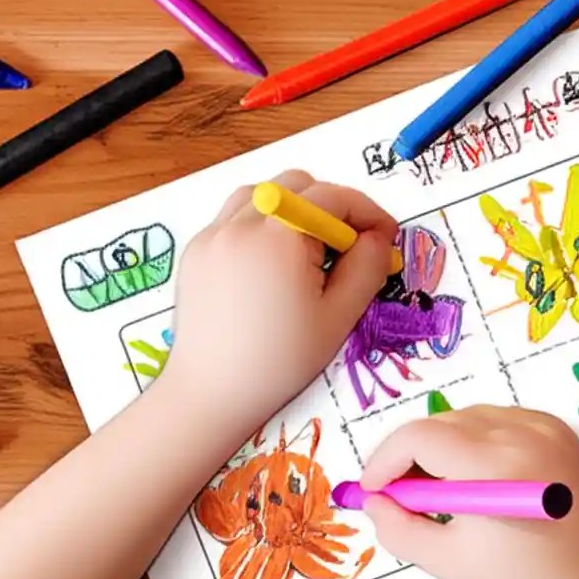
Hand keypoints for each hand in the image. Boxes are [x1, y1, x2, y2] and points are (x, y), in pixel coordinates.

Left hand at [160, 169, 397, 440]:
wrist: (210, 394)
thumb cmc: (278, 363)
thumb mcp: (338, 317)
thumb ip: (366, 267)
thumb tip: (378, 237)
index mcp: (278, 237)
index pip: (333, 197)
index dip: (367, 212)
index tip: (384, 237)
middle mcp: (240, 225)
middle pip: (297, 184)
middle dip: (330, 206)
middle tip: (345, 249)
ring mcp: (212, 236)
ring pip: (261, 194)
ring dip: (291, 210)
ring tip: (303, 255)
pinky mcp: (195, 252)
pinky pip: (233, 219)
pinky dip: (259, 227)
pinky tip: (269, 268)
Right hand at [360, 406, 578, 578]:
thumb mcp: (444, 560)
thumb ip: (397, 527)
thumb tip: (372, 499)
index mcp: (496, 468)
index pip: (420, 436)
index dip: (386, 458)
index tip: (372, 487)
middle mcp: (523, 435)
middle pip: (440, 422)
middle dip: (409, 452)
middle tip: (396, 490)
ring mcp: (545, 427)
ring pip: (466, 417)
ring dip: (441, 443)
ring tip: (435, 484)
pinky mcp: (556, 428)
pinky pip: (497, 418)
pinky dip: (475, 438)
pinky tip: (472, 471)